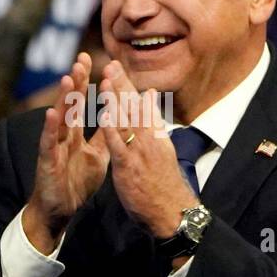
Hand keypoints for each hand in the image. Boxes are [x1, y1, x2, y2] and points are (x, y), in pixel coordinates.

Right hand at [23, 53, 109, 252]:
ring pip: (59, 118)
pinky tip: (52, 114)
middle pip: (69, 103)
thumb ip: (104, 136)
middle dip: (75, 81)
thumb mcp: (97, 156)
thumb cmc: (76, 182)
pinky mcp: (47, 161)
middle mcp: (62, 135)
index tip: (95, 59)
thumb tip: (117, 116)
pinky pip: (49, 143)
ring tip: (67, 78)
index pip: (80, 102)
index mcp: (74, 133)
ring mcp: (53, 147)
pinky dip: (50, 128)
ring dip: (63, 98)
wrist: (60, 210)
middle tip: (81, 59)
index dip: (86, 82)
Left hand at [96, 60, 196, 238]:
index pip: (141, 106)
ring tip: (105, 80)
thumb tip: (151, 100)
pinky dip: (112, 129)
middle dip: (121, 85)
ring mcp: (139, 152)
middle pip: (133, 108)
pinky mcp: (129, 167)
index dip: (127, 86)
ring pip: (126, 122)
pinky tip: (104, 115)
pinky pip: (119, 145)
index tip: (117, 68)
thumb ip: (154, 125)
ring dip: (115, 100)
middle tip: (111, 64)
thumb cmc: (164, 185)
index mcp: (156, 136)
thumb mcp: (163, 150)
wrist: (171, 212)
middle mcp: (149, 140)